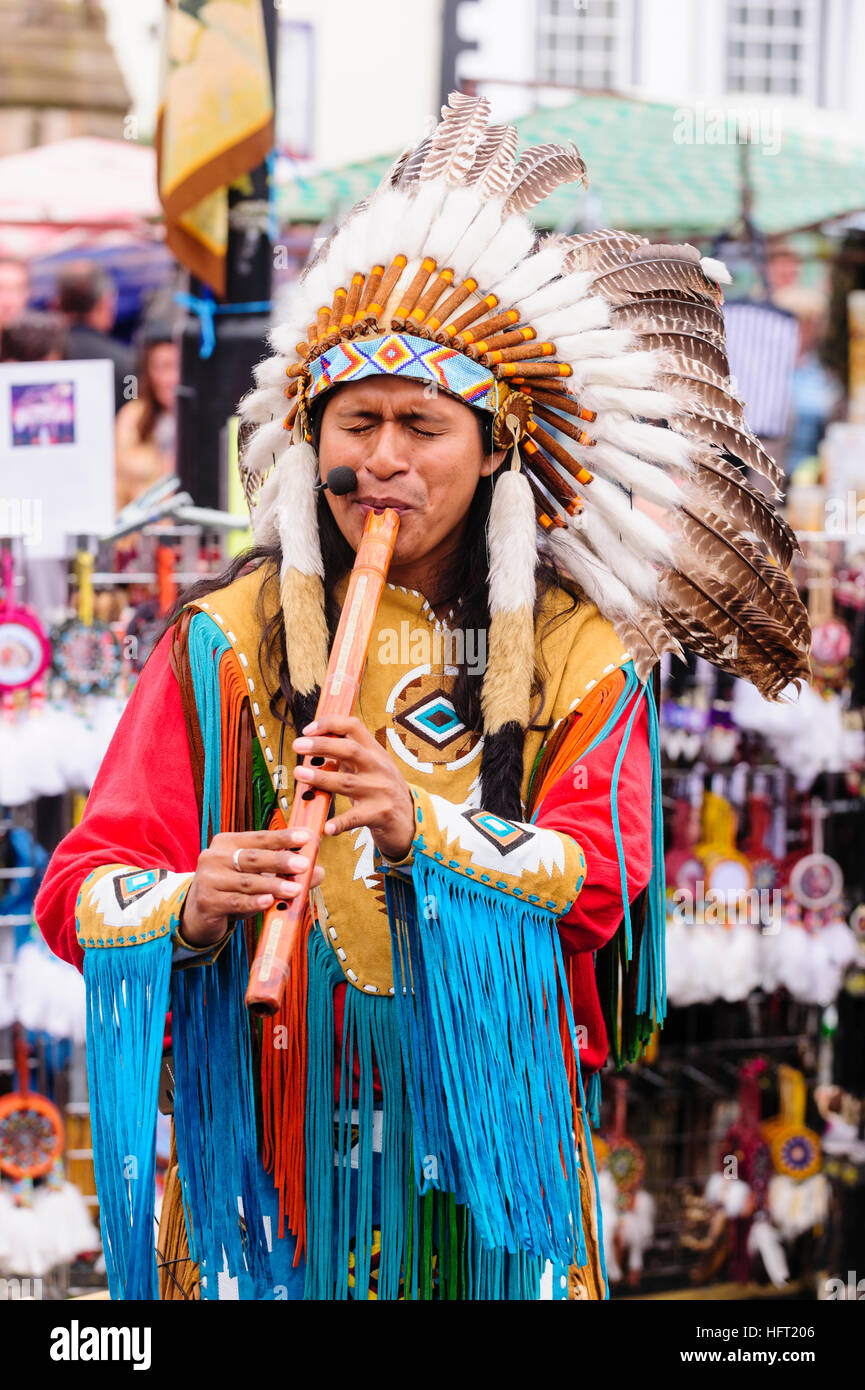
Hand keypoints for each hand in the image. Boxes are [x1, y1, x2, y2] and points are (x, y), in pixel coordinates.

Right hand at [180, 827, 324, 946]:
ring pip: (246, 882)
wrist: (197, 914)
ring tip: (295, 889)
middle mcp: (214, 857)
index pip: (259, 838)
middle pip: (252, 858)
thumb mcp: (257, 877)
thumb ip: (285, 873)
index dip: (283, 837)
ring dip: (273, 886)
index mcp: (227, 843)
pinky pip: (235, 902)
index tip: (306, 837)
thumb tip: (318, 872)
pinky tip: (268, 902)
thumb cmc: (232, 890)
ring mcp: (208, 879)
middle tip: (304, 864)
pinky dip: (253, 902)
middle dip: (280, 861)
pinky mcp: (207, 901)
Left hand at [292, 713, 414, 861]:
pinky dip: (340, 823)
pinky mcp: (379, 814)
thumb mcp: (371, 765)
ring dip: (321, 778)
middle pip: (349, 750)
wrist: (410, 818)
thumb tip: (314, 742)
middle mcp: (378, 768)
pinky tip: (326, 827)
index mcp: (375, 751)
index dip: (329, 724)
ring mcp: (379, 791)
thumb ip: (348, 754)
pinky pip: (355, 818)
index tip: (308, 730)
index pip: (353, 727)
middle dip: (321, 745)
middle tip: (298, 746)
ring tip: (300, 774)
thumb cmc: (382, 789)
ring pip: (347, 782)